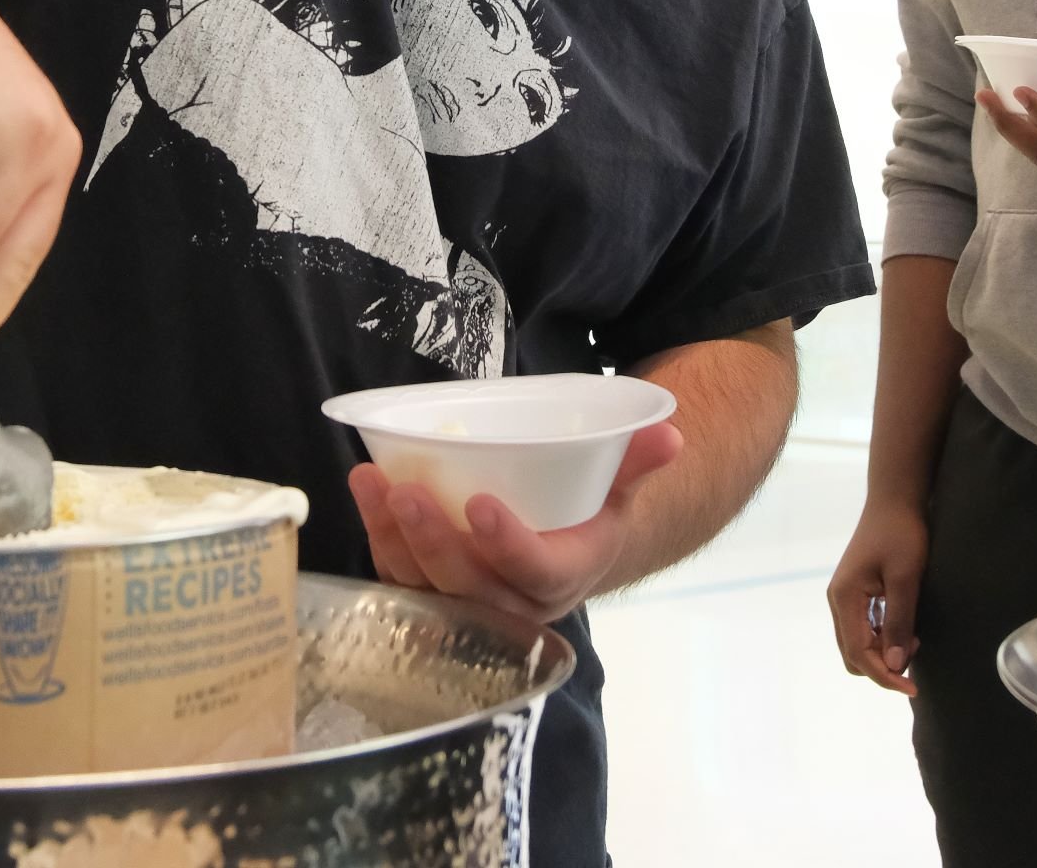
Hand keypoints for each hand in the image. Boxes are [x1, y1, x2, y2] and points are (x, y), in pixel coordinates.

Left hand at [348, 424, 682, 620]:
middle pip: (468, 587)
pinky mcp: (431, 594)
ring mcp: (467, 604)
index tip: (480, 503)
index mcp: (562, 577)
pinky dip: (379, 538)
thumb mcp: (615, 490)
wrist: (560, 553)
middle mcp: (511, 604)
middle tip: (406, 491)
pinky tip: (365, 492)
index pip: (534, 572)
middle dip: (434, 543)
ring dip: (394, 538)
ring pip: (424, 585)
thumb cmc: (586, 515)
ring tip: (372, 483)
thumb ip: (636, 462)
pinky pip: (399, 577)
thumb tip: (670, 432)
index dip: (508, 545)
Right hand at [826, 499, 925, 696]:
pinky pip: (863, 628)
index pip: (858, 652)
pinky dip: (882, 638)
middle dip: (882, 667)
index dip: (884, 676)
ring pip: (857, 643)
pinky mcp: (855, 592)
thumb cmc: (902, 534)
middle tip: (915, 661)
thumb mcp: (905, 578)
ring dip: (883, 652)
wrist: (895, 500)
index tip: (912, 688)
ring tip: (914, 641)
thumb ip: (898, 622)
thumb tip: (893, 665)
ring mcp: (844, 596)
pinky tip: (906, 629)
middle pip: (852, 653)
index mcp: (844, 597)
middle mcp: (838, 600)